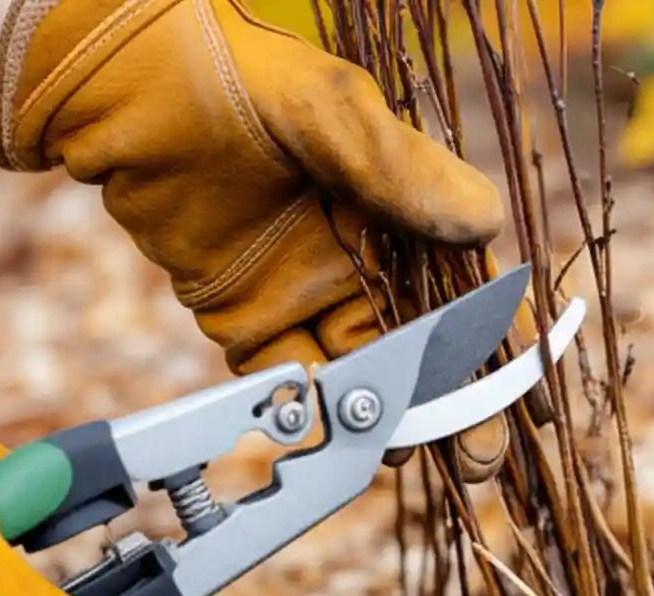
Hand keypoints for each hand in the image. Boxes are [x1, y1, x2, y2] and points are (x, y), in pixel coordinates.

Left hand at [0, 0, 510, 480]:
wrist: (128, 90)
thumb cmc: (237, 77)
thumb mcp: (328, 111)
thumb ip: (399, 170)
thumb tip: (485, 225)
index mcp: (398, 205)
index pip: (465, 287)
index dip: (499, 344)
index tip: (525, 397)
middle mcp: (361, 255)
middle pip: (420, 345)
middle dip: (450, 405)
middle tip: (475, 460)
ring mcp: (306, 289)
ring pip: (359, 369)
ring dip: (381, 415)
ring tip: (400, 451)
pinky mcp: (247, 316)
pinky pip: (286, 376)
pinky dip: (306, 409)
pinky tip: (325, 433)